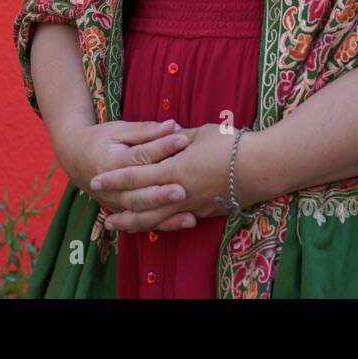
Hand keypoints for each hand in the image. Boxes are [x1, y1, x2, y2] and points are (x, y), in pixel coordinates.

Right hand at [54, 119, 199, 231]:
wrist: (75, 158)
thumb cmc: (101, 139)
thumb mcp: (118, 129)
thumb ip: (145, 130)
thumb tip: (173, 126)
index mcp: (109, 162)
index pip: (139, 156)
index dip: (162, 147)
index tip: (183, 139)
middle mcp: (110, 188)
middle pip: (139, 192)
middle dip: (162, 193)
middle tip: (183, 189)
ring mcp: (115, 203)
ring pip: (142, 212)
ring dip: (166, 215)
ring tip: (190, 215)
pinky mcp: (122, 212)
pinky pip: (144, 221)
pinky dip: (165, 224)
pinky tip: (186, 222)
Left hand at [89, 123, 242, 233]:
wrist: (262, 167)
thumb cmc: (231, 144)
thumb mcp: (199, 134)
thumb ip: (176, 139)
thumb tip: (164, 137)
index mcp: (174, 169)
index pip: (136, 175)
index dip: (114, 179)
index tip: (95, 181)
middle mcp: (178, 192)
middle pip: (140, 204)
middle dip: (118, 206)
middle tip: (99, 210)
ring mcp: (191, 206)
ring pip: (156, 220)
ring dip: (134, 223)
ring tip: (117, 224)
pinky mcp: (204, 212)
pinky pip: (174, 221)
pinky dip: (158, 224)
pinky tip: (151, 224)